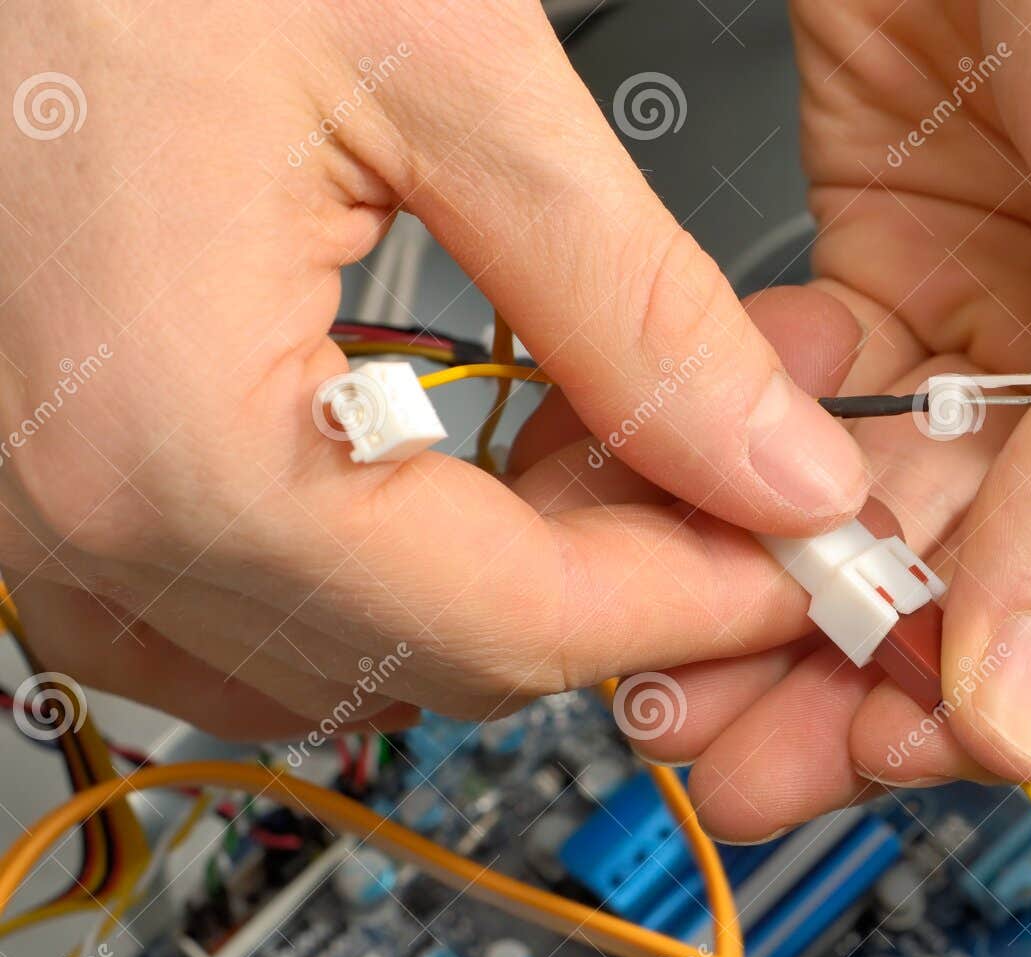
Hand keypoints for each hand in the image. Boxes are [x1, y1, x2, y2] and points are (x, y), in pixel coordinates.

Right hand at [0, 2, 866, 737]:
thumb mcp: (448, 77)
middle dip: (632, 579)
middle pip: (456, 655)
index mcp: (185, 434)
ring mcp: (62, 521)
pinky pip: (260, 613)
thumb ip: (634, 301)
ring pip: (368, 651)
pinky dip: (404, 562)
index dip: (701, 601)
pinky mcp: (62, 488)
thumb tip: (774, 462)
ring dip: (525, 573)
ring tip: (614, 432)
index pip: (520, 621)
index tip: (806, 559)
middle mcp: (98, 518)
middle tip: (743, 472)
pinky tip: (471, 460)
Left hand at [614, 0, 1030, 838]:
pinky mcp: (901, 299)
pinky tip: (688, 506)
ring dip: (793, 610)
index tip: (937, 742)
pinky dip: (748, 480)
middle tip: (758, 750)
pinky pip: (821, 435)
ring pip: (907, 540)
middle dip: (886, 682)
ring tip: (687, 673)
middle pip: (1026, 602)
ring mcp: (1027, 355)